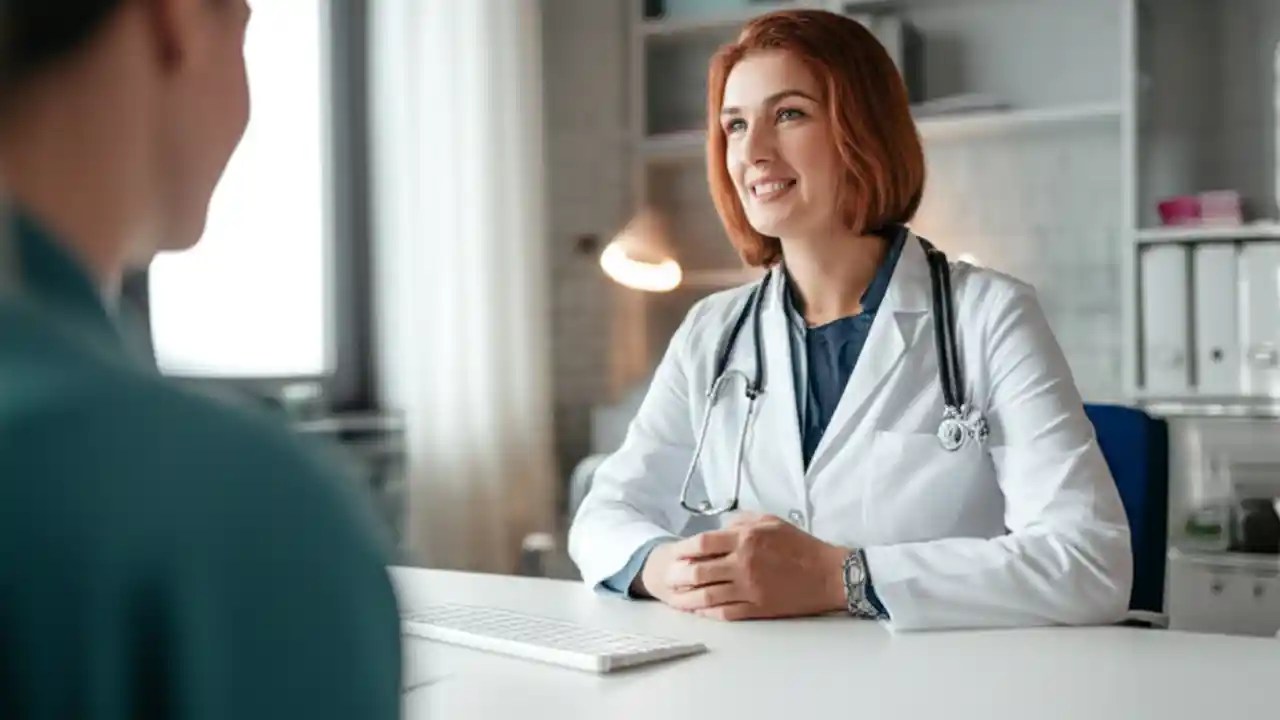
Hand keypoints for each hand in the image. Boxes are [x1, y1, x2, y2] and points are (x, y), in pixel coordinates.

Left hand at [636, 513, 849, 620]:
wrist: (828, 574)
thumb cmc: (800, 546)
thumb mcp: (770, 521)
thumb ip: (741, 522)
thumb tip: (719, 528)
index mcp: (746, 540)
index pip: (702, 544)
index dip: (684, 549)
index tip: (675, 554)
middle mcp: (744, 565)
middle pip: (698, 572)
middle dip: (679, 576)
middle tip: (669, 578)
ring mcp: (750, 589)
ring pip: (707, 596)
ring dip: (687, 598)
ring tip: (675, 598)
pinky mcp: (758, 608)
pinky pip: (725, 613)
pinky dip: (707, 613)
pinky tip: (698, 611)